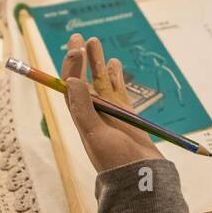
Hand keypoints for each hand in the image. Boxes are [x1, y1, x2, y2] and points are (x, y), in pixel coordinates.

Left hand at [63, 35, 163, 172]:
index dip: (71, 64)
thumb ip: (83, 108)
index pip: (71, 84)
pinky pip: (118, 89)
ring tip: (95, 42)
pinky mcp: (126, 113)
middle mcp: (93, 110)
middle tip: (78, 36)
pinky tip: (114, 63)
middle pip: (83, 78)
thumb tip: (72, 80)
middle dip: (80, 57)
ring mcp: (110, 111)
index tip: (75, 47)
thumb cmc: (115, 159)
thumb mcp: (95, 135)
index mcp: (81, 115)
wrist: (140, 176)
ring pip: (101, 80)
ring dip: (97, 61)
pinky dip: (116, 75)